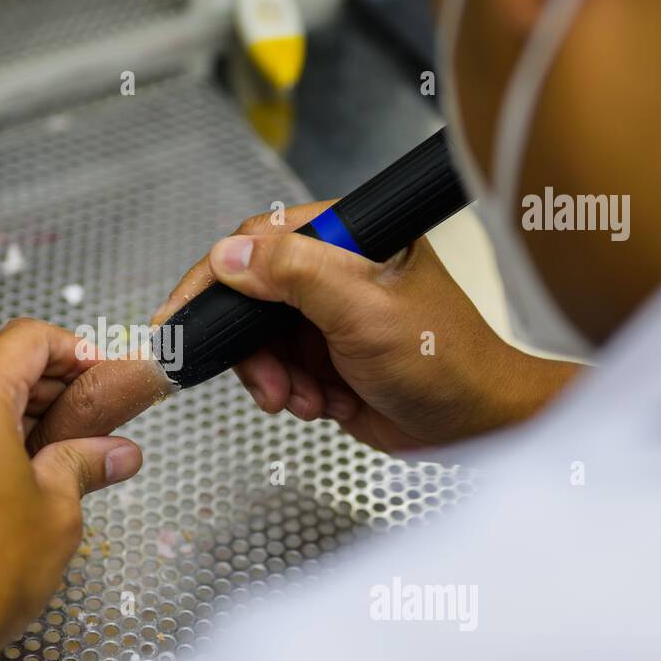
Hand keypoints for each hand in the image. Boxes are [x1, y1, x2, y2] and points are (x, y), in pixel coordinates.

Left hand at [0, 318, 142, 652]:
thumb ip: (85, 464)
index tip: (101, 374)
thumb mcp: (55, 512)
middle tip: (94, 421)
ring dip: (16, 420)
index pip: (27, 340)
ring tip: (59, 458)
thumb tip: (116, 453)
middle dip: (50, 390)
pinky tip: (15, 481)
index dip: (74, 350)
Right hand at [152, 202, 579, 450]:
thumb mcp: (363, 311)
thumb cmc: (445, 360)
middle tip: (264, 380)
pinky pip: (280, 371)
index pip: (258, 239)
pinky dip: (290, 393)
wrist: (477, 425)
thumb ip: (295, 274)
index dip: (215, 278)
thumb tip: (229, 255)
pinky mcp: (328, 355)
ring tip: (300, 397)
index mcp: (347, 236)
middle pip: (251, 297)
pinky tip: (321, 403)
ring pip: (260, 341)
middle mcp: (335, 269)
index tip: (182, 315)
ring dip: (271, 376)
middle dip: (251, 347)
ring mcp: (329, 314)